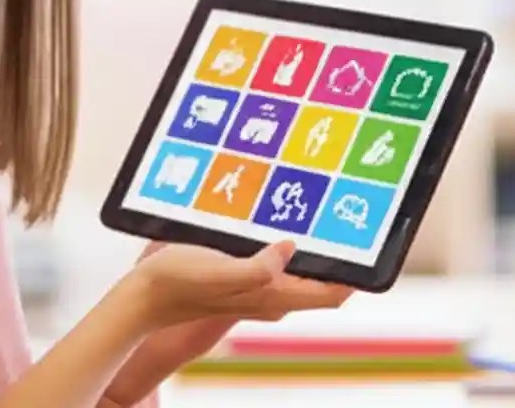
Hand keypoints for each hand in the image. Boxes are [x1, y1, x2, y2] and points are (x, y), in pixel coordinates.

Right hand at [104, 241, 351, 405]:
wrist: (143, 296)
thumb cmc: (178, 282)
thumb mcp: (218, 272)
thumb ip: (257, 267)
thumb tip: (291, 249)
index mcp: (272, 296)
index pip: (331, 293)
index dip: (356, 274)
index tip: (372, 246)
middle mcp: (272, 297)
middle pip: (323, 283)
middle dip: (342, 258)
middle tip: (355, 221)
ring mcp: (259, 290)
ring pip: (303, 273)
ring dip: (317, 252)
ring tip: (330, 217)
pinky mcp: (245, 279)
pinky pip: (282, 265)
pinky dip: (293, 249)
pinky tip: (287, 224)